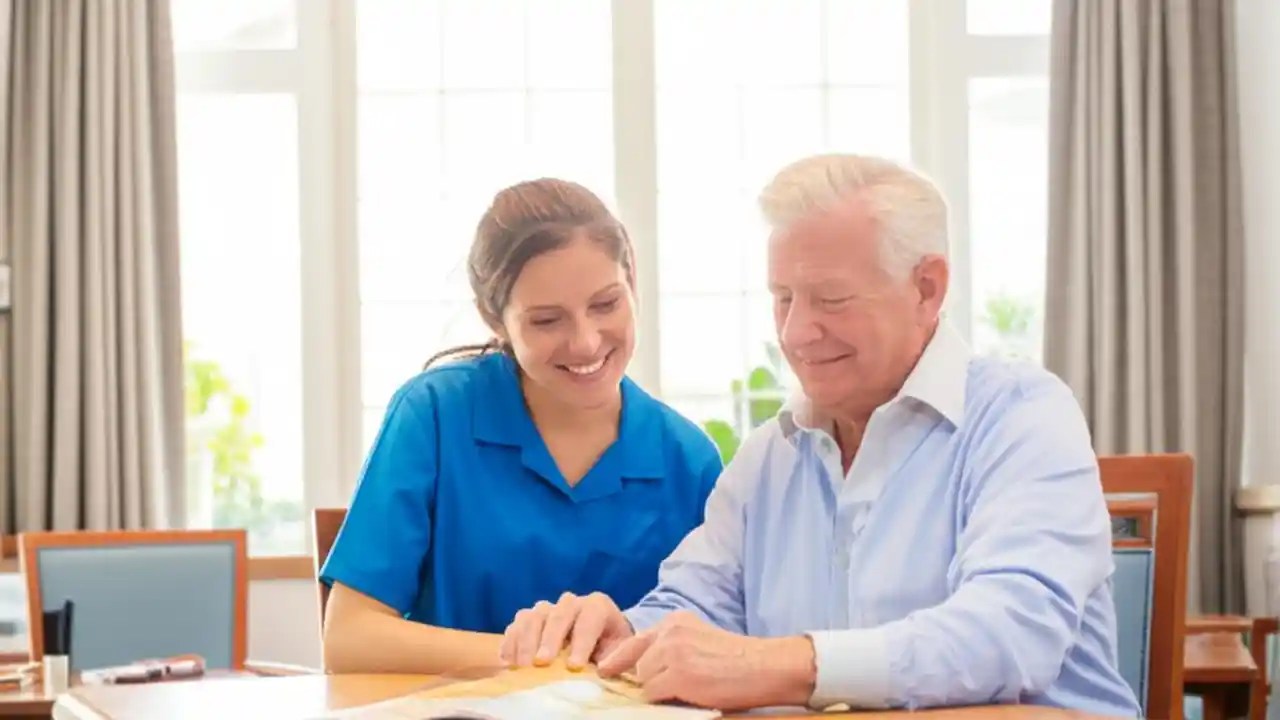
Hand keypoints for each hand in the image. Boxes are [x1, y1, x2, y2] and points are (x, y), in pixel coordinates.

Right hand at [498, 592, 634, 669]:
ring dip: (526, 641)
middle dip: (549, 639)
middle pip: (558, 613)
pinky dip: (510, 644)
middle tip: (542, 662)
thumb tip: (602, 668)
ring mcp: (547, 610)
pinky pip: (515, 626)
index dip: (582, 641)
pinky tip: (507, 663)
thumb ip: (618, 658)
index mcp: (597, 607)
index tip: (574, 667)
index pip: (589, 618)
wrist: (596, 645)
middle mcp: (571, 603)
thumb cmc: (610, 651)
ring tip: (523, 666)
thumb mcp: (622, 653)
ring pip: (532, 615)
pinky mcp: (528, 620)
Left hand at [597, 611, 815, 710]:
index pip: (637, 642)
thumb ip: (671, 647)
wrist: (765, 666)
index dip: (619, 659)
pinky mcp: (679, 675)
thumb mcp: (699, 640)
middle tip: (673, 688)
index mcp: (675, 622)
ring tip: (688, 690)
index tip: (605, 670)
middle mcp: (670, 632)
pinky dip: (665, 700)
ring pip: (644, 681)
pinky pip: (653, 695)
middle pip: (639, 664)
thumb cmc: (737, 660)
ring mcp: (673, 652)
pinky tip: (688, 696)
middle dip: (649, 680)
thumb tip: (642, 671)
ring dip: (658, 691)